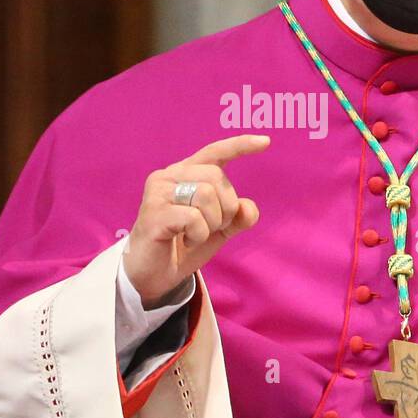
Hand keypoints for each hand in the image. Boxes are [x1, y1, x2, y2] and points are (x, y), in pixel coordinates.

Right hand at [123, 134, 268, 306]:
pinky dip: (199, 234)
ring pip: (206, 194)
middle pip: (216, 177)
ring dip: (211, 223)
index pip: (214, 152)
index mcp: (185, 174)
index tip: (265, 142)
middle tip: (210, 228)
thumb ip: (237, 217)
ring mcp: (158, 192)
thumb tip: (248, 207)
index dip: (240, 146)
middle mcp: (169, 176)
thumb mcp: (218, 231)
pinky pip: (193, 217)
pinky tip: (186, 240)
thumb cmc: (182, 246)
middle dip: (226, 208)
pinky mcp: (153, 213)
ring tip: (194, 235)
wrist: (152, 275)